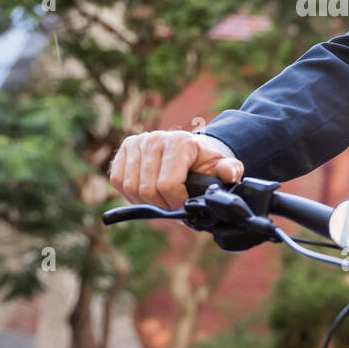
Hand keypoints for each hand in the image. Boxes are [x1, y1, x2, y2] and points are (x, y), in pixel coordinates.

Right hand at [108, 130, 243, 210]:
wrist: (188, 150)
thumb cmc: (204, 163)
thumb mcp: (222, 166)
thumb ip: (230, 170)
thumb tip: (229, 174)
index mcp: (180, 142)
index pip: (168, 184)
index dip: (176, 204)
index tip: (185, 209)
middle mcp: (155, 138)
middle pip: (148, 189)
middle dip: (162, 206)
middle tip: (173, 209)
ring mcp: (137, 142)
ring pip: (131, 188)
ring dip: (146, 203)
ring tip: (161, 202)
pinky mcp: (123, 150)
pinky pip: (118, 181)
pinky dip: (130, 195)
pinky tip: (146, 195)